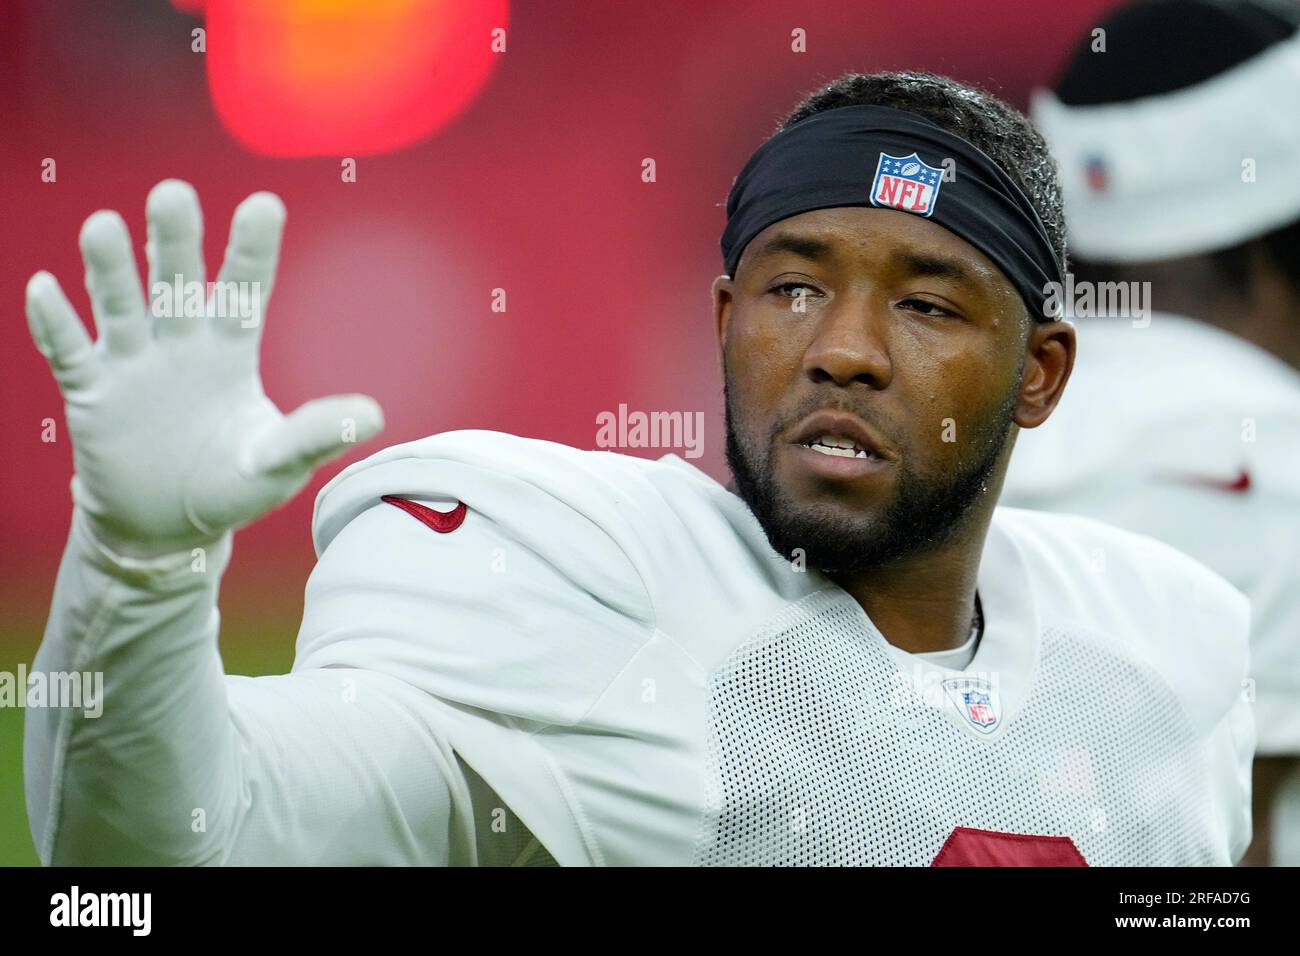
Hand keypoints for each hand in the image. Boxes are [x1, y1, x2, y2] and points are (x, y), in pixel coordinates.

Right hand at [26, 180, 383, 557]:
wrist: (168, 528)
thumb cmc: (232, 486)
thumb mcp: (276, 465)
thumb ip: (314, 435)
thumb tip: (372, 414)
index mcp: (231, 351)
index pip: (244, 290)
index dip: (253, 249)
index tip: (265, 204)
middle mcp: (181, 345)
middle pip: (177, 284)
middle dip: (174, 240)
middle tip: (172, 194)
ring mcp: (133, 365)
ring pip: (121, 306)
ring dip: (111, 269)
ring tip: (103, 226)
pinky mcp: (93, 394)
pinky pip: (72, 353)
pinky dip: (58, 324)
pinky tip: (46, 289)